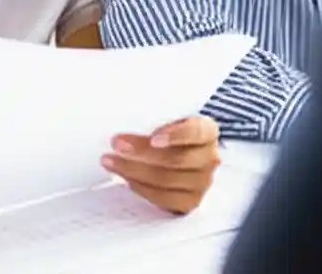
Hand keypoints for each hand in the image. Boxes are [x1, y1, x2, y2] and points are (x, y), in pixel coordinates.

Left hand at [101, 115, 220, 213]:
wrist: (173, 155)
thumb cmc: (166, 132)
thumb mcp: (164, 119)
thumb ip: (152, 119)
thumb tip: (123, 119)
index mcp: (207, 131)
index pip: (196, 132)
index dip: (176, 135)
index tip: (153, 138)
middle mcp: (209, 158)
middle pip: (177, 159)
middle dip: (142, 152)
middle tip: (117, 144)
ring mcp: (202, 183)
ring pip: (167, 180)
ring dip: (134, 171)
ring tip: (112, 162)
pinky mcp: (189, 201)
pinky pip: (164, 198)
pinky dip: (142, 188)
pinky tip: (126, 179)